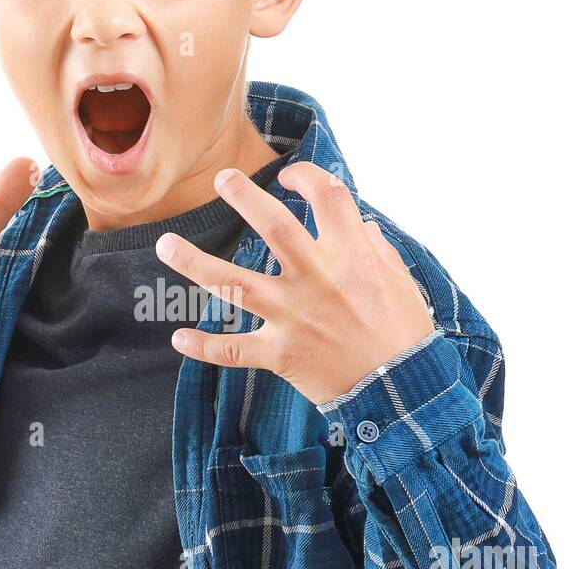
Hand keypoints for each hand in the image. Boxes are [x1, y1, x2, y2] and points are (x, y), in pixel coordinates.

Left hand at [154, 161, 434, 405]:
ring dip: (194, 263)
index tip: (291, 177)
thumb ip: (377, 251)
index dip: (307, 178)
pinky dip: (203, 346)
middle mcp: (317, 280)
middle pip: (273, 226)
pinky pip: (232, 350)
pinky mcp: (280, 353)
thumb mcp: (401, 283)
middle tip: (222, 178)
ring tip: (164, 244)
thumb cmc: (405, 334)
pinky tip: (178, 339)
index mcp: (352, 256)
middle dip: (244, 197)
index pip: (328, 197)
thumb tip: (363, 227)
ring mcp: (293, 316)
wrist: (401, 391)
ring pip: (234, 284)